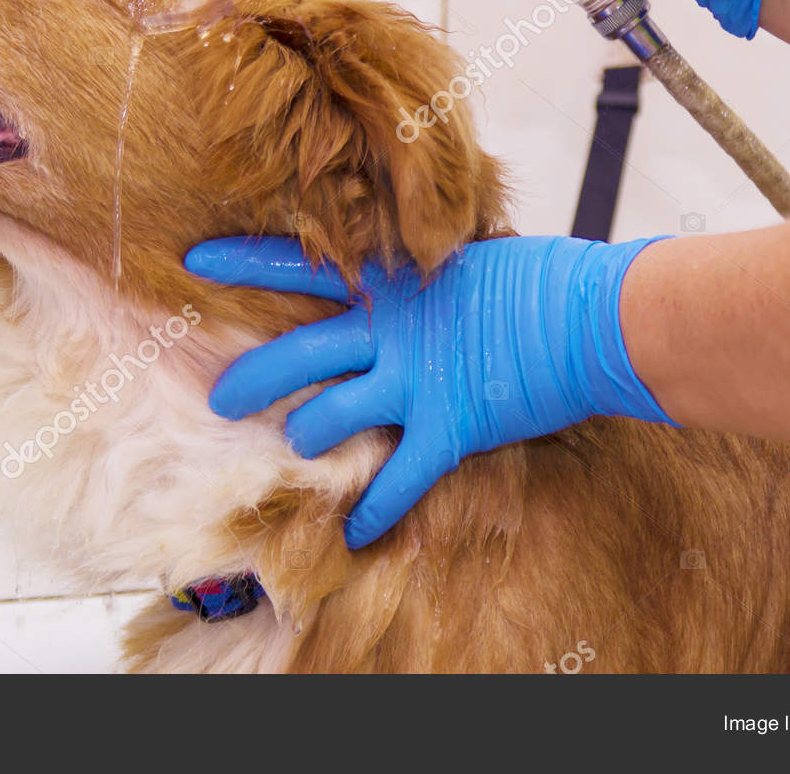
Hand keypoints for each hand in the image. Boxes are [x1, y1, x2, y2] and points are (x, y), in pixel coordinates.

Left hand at [184, 235, 674, 547]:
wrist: (595, 315)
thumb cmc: (541, 277)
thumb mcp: (467, 255)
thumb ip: (421, 268)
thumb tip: (396, 264)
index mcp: (394, 278)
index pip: (301, 264)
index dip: (244, 262)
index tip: (193, 263)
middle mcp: (394, 328)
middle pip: (298, 353)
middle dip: (251, 380)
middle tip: (218, 401)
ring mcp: (419, 378)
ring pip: (332, 415)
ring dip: (307, 437)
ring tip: (298, 448)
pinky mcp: (452, 424)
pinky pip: (400, 477)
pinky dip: (377, 509)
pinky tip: (359, 534)